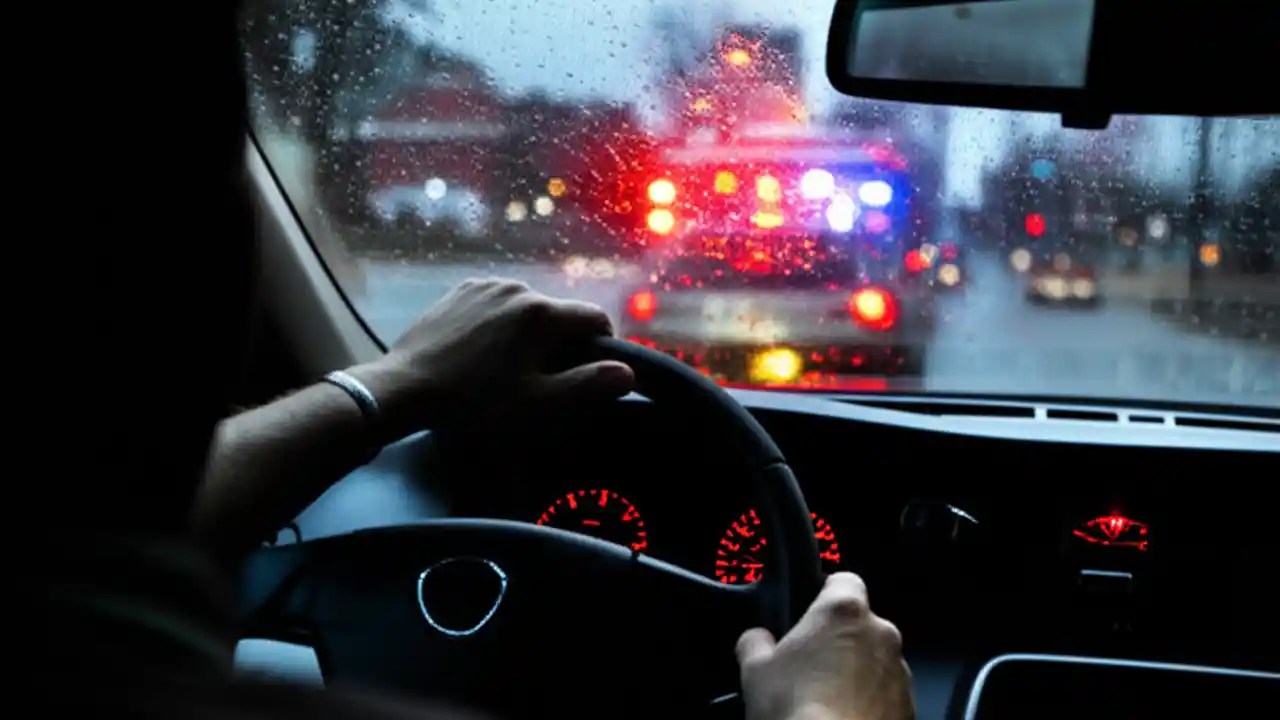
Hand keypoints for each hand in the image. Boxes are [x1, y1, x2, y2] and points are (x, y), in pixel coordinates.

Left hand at [349, 278, 634, 436]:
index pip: (593, 318)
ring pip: (526, 307)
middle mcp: (517, 287)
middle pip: (558, 313)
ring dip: (527, 331)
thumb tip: (628, 373)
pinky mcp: (459, 289)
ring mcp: (485, 285)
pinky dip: (498, 322)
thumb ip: (587, 385)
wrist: (405, 389)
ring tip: (504, 366)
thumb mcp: (536, 403)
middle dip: (558, 341)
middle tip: (537, 379)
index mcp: (541, 313)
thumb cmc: (475, 403)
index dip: (600, 345)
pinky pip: (495, 302)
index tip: (586, 372)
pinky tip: (479, 350)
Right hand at [737, 573, 913, 719]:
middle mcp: (880, 634)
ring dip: (857, 673)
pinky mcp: (910, 705)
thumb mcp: (754, 669)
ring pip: (876, 661)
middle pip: (859, 625)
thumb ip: (755, 642)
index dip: (824, 594)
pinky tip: (844, 717)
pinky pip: (887, 694)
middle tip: (810, 666)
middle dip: (839, 641)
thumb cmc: (795, 707)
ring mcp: (900, 672)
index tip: (811, 613)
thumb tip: (756, 639)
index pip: (843, 580)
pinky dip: (871, 702)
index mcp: (843, 611)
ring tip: (826, 699)